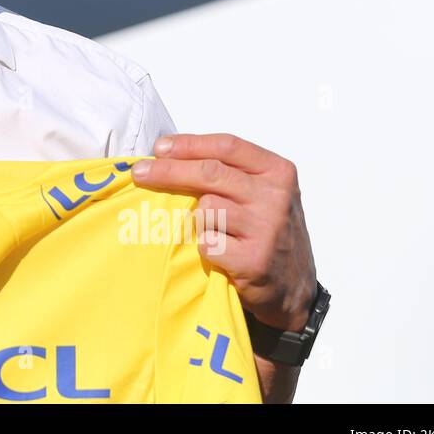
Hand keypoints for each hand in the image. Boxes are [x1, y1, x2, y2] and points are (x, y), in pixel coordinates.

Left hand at [131, 133, 316, 331]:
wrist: (293, 288)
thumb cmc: (266, 232)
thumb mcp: (261, 194)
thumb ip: (228, 173)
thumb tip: (168, 155)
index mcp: (278, 172)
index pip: (227, 147)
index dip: (189, 145)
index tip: (159, 148)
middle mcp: (275, 197)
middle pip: (210, 173)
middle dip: (168, 170)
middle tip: (140, 172)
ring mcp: (267, 229)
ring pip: (205, 208)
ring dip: (198, 220)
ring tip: (216, 232)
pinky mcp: (254, 260)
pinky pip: (207, 242)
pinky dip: (205, 247)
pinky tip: (221, 253)